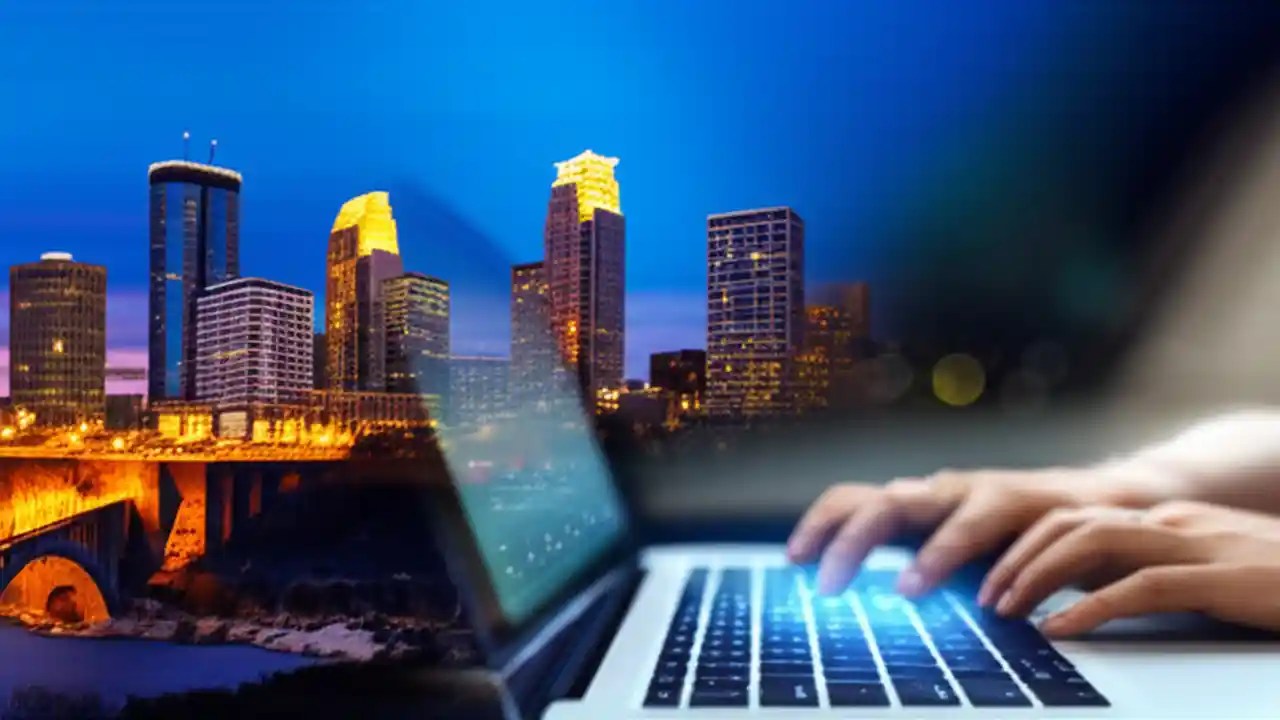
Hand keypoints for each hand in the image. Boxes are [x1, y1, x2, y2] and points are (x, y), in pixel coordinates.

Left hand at [787, 467, 1142, 595]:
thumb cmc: (1017, 541)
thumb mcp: (958, 561)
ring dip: (907, 551)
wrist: (1102, 509)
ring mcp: (976, 493)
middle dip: (843, 541)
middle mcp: (938, 493)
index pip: (851, 502)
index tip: (791, 562)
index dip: (817, 526)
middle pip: (875, 502)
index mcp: (917, 507)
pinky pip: (984, 525)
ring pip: (924, 505)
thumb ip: (918, 574)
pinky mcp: (1021, 502)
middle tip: (825, 586)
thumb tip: (862, 613)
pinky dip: (972, 556)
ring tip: (900, 595)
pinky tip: (972, 596)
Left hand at [978, 501, 1279, 636]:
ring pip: (1093, 542)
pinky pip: (1139, 588)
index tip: (992, 579)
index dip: (1027, 545)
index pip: (1077, 518)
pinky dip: (1089, 608)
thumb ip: (1148, 574)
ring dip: (1038, 575)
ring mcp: (1197, 544)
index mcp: (1167, 521)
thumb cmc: (1278, 585)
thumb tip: (1082, 596)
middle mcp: (1174, 522)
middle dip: (1017, 556)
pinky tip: (1058, 630)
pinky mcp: (1220, 578)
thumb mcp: (1204, 576)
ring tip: (1006, 610)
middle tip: (983, 597)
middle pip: (1071, 522)